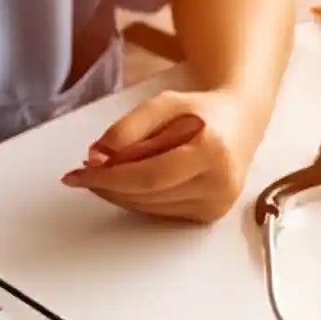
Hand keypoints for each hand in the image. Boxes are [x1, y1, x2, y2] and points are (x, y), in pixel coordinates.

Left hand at [61, 88, 271, 221]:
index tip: (80, 174)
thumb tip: (97, 156)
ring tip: (102, 174)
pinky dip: (137, 199)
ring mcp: (216, 204)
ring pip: (150, 208)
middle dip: (108, 186)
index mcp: (212, 151)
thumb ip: (129, 127)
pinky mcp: (209, 215)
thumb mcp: (164, 104)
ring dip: (119, 195)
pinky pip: (160, 212)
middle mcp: (219, 183)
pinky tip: (126, 183)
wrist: (240, 124)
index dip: (110, 178)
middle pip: (147, 195)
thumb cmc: (202, 112)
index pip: (150, 176)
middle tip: (83, 174)